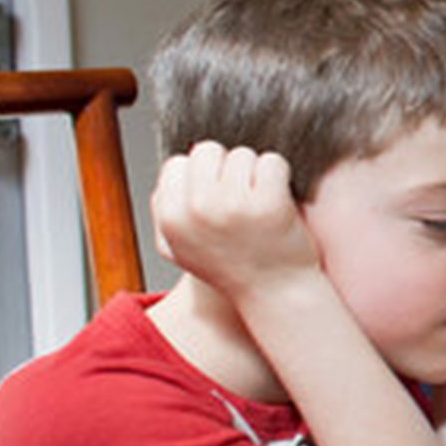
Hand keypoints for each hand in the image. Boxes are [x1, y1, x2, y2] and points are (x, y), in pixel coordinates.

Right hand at [150, 141, 318, 297]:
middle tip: (241, 195)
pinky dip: (280, 175)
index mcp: (172, 218)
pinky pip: (272, 162)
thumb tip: (169, 177)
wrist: (276, 294)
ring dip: (255, 173)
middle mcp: (198, 209)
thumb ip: (164, 213)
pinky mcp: (269, 203)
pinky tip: (278, 200)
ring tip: (259, 203)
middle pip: (208, 151)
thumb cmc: (233, 268)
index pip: (177, 163)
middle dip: (226, 167)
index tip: (216, 194)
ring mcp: (234, 205)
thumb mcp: (180, 249)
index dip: (199, 175)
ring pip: (242, 155)